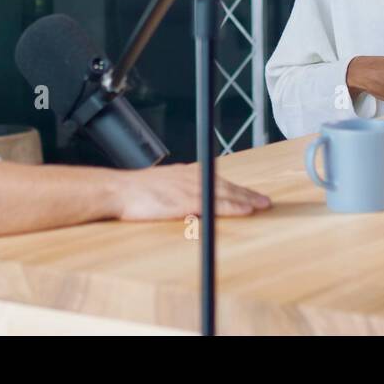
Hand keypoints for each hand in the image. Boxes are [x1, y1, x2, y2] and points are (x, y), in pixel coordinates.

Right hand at [114, 163, 271, 220]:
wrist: (117, 190)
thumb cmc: (134, 191)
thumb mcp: (160, 186)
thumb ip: (176, 190)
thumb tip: (185, 202)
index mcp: (185, 173)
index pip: (216, 180)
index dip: (235, 188)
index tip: (249, 194)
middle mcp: (191, 177)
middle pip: (226, 185)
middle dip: (247, 193)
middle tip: (265, 201)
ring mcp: (190, 188)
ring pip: (225, 193)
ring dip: (246, 199)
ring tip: (262, 205)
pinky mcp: (186, 201)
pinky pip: (216, 204)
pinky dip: (233, 207)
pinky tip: (245, 210)